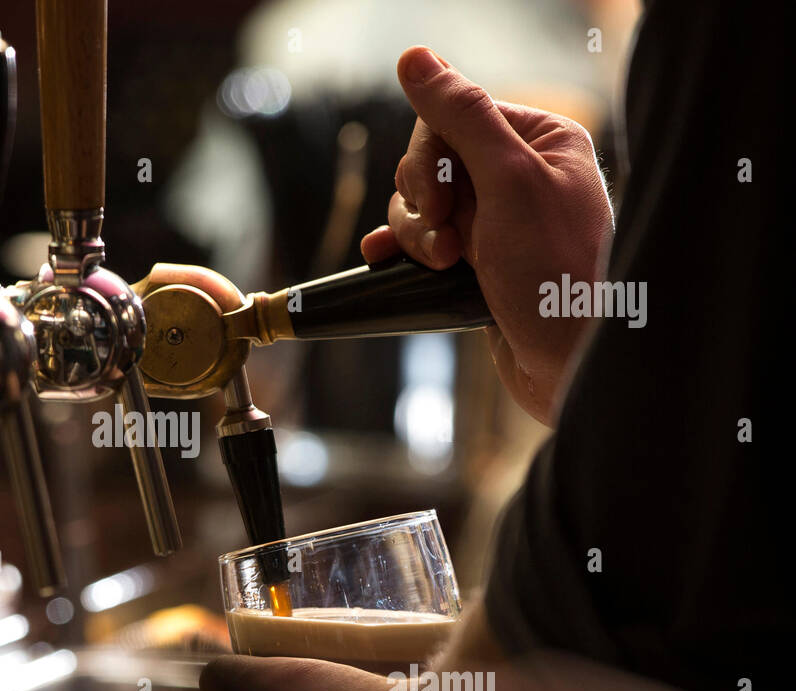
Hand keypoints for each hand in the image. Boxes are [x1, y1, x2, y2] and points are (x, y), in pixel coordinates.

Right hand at [361, 47, 613, 423]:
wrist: (568, 364)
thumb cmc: (555, 275)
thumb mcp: (508, 183)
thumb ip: (460, 116)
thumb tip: (416, 59)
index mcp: (540, 141)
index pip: (453, 118)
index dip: (431, 160)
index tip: (442, 204)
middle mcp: (518, 176)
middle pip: (430, 161)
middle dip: (424, 203)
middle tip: (449, 242)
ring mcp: (495, 221)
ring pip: (420, 204)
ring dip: (417, 234)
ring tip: (445, 266)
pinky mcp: (475, 262)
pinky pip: (421, 240)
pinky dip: (403, 249)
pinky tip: (390, 261)